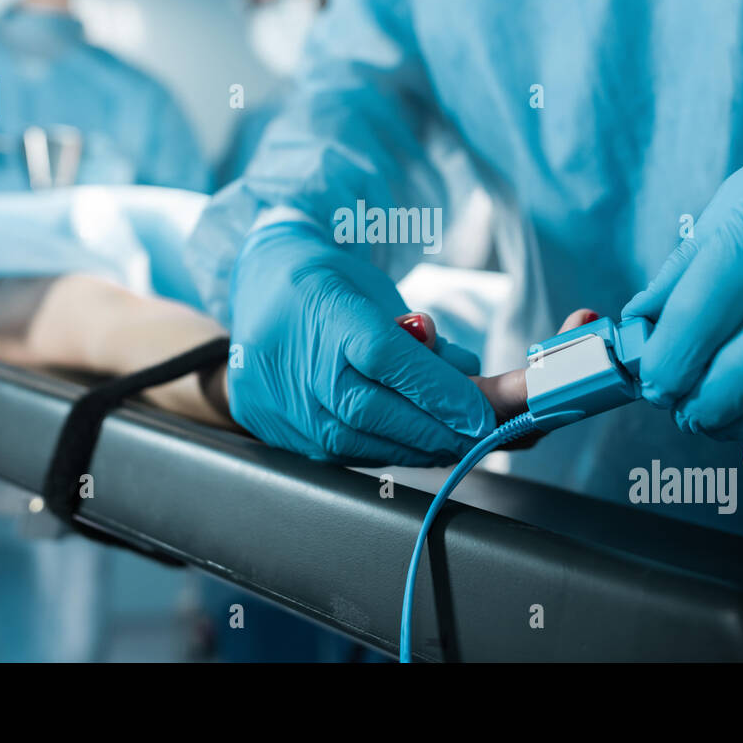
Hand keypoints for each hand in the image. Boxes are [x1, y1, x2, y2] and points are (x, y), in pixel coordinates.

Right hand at [226, 222, 492, 465]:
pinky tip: (411, 445)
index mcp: (323, 309)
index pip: (386, 357)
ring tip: (453, 442)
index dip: (438, 391)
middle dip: (437, 431)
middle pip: (372, 410)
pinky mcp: (275, 432)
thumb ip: (425, 340)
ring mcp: (279, 402)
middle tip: (481, 437)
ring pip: (357, 443)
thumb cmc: (329, 287)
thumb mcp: (379, 293)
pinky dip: (384, 452)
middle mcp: (293, 360)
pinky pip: (340, 454)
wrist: (261, 292)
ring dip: (416, 449)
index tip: (482, 413)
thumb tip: (473, 384)